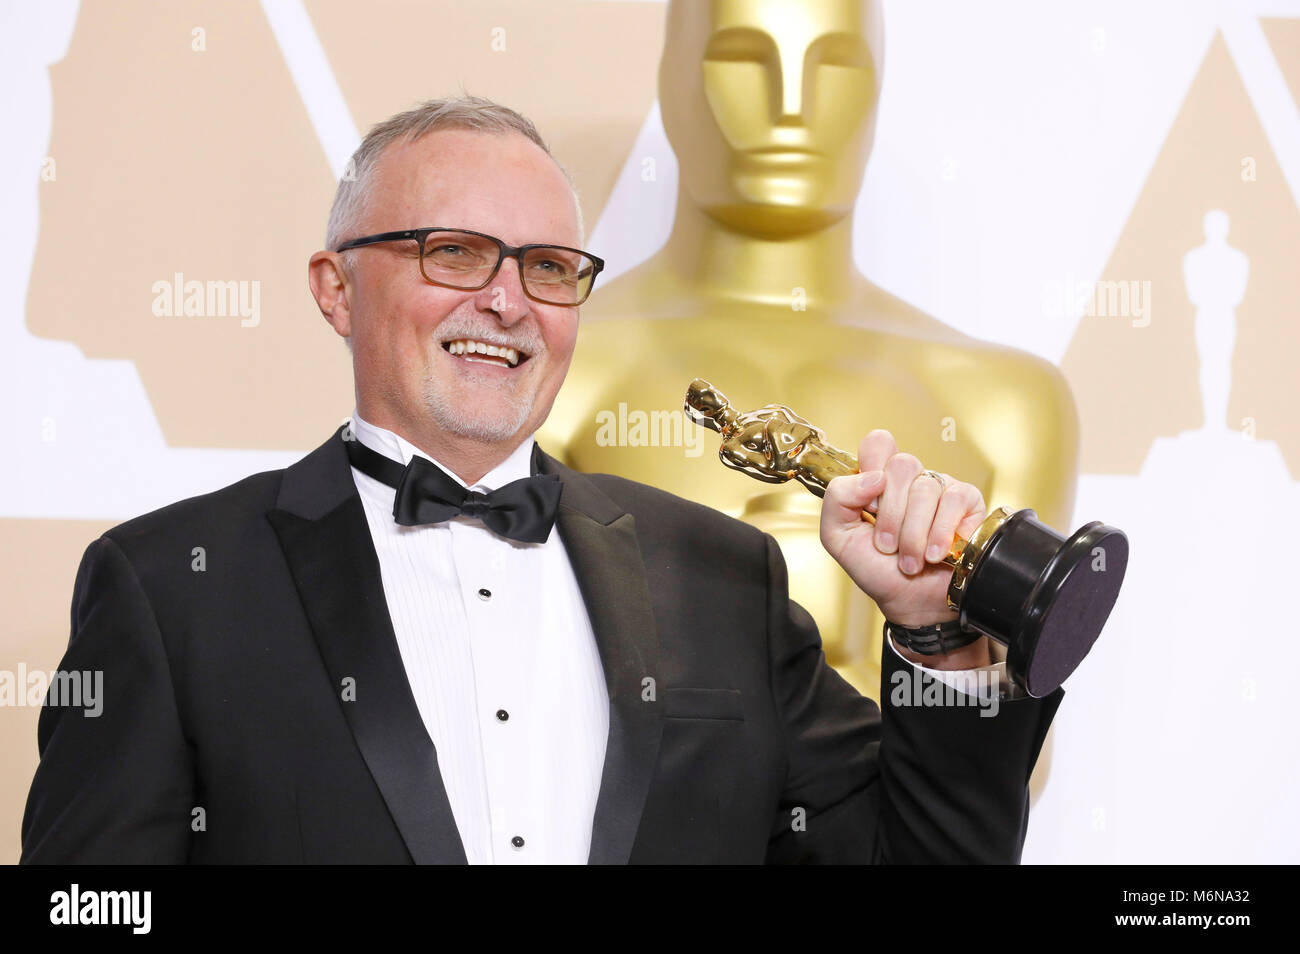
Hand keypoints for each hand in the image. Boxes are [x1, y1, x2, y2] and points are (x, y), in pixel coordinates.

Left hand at [819, 429, 986, 629]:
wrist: (910, 602)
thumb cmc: (877, 569)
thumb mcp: (839, 537)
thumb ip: (837, 499)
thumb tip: (873, 477)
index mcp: (879, 480)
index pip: (879, 443)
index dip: (872, 466)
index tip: (869, 503)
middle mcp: (911, 479)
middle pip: (901, 465)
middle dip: (890, 515)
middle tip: (887, 545)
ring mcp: (940, 487)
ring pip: (926, 488)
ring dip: (913, 535)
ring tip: (910, 560)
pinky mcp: (968, 502)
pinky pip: (954, 500)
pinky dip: (940, 533)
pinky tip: (934, 554)